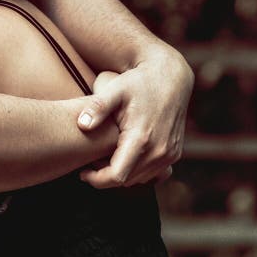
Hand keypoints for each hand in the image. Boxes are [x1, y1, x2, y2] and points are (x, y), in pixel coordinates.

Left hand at [77, 44, 192, 187]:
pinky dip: (137, 171)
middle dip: (105, 177)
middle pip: (127, 180)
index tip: (82, 173)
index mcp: (141, 138)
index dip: (97, 179)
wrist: (170, 77)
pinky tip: (123, 158)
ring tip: (103, 160)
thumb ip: (98, 107)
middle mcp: (159, 150)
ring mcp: (169, 153)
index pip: (117, 175)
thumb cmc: (137, 82)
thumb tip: (81, 124)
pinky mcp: (174, 152)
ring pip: (140, 179)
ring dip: (122, 174)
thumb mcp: (115, 89)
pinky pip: (154, 173)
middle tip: (88, 165)